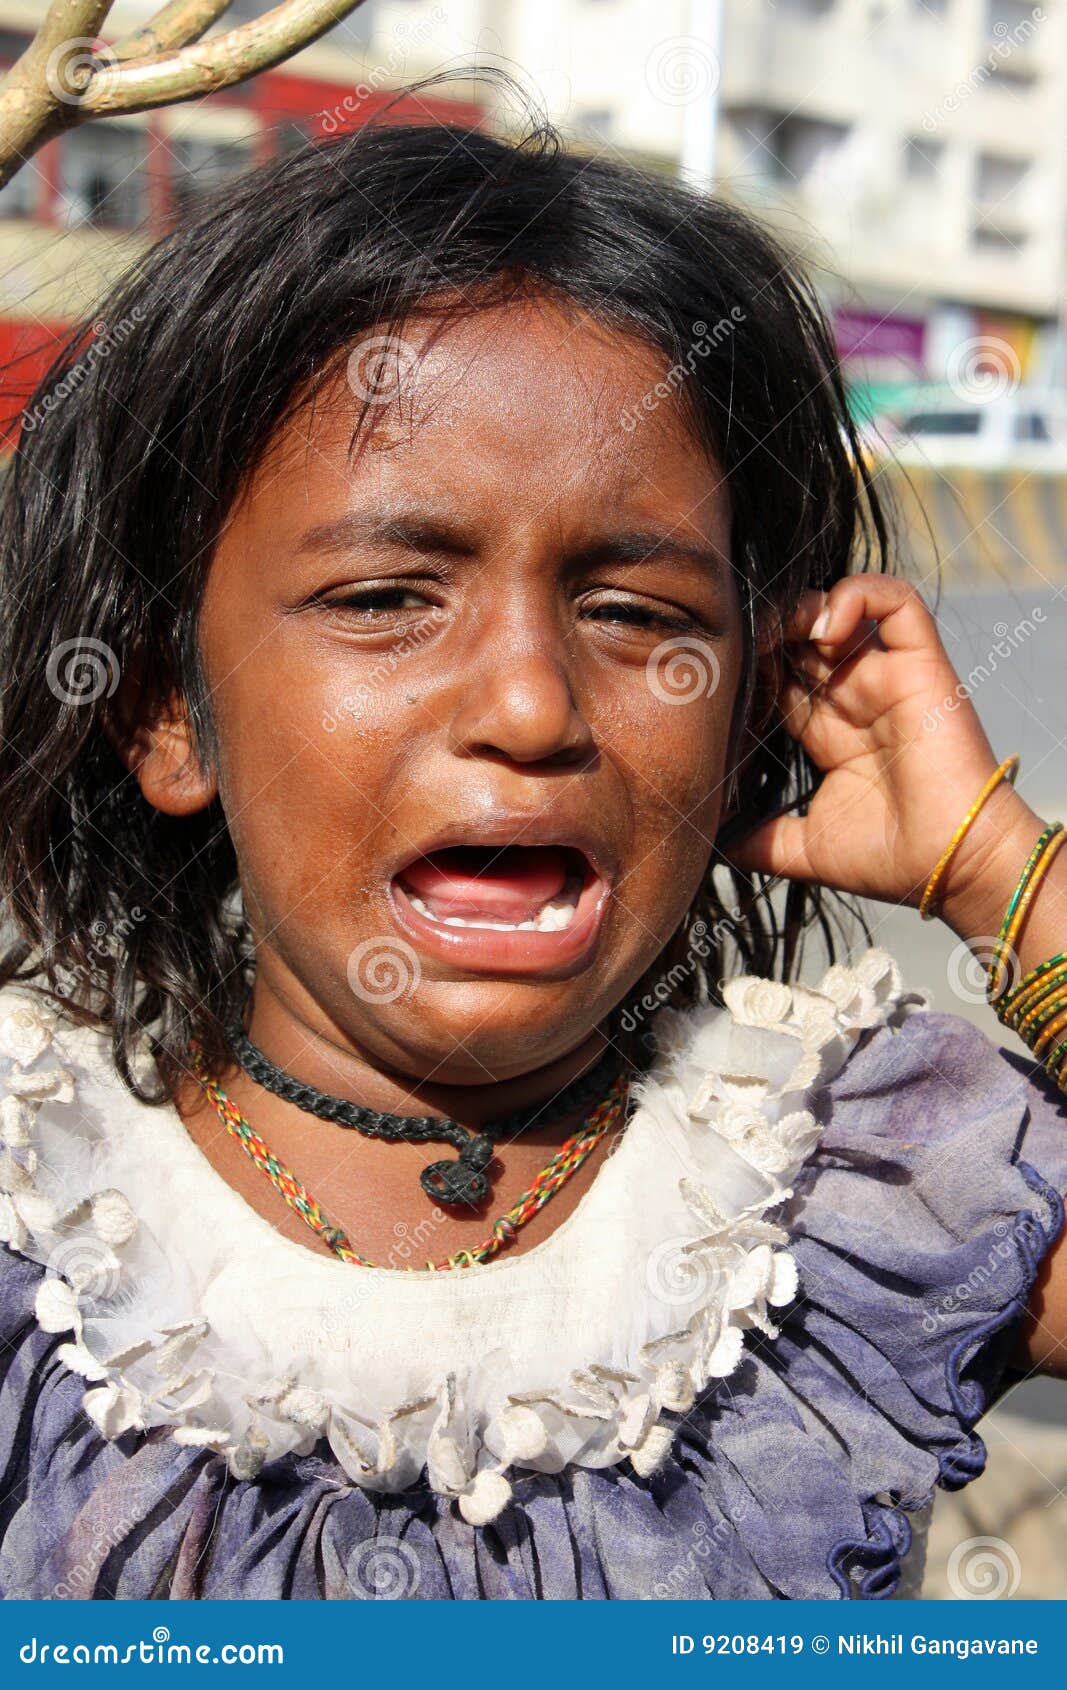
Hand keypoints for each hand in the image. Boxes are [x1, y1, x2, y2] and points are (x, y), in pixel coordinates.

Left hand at [728, 576, 1038, 917]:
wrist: (951, 867)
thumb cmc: (891, 860)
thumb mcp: (805, 849)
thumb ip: (762, 842)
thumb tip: (714, 848)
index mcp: (827, 731)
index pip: (776, 676)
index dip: (746, 668)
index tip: (715, 680)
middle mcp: (854, 696)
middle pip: (800, 636)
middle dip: (766, 630)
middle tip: (736, 646)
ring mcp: (886, 676)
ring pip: (841, 605)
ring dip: (804, 606)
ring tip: (778, 633)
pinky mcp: (921, 664)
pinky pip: (895, 600)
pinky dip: (857, 595)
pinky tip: (824, 629)